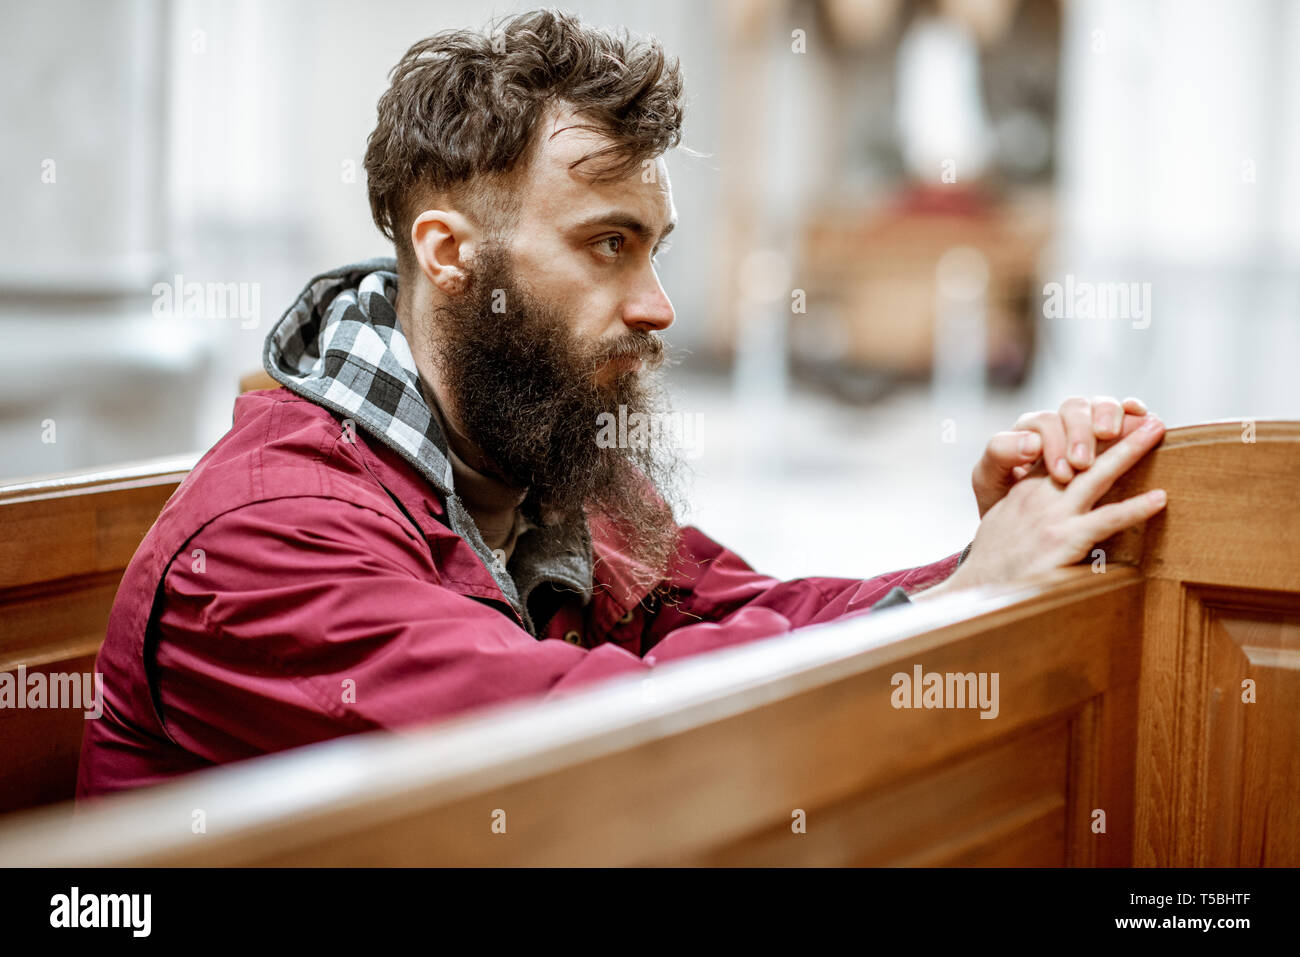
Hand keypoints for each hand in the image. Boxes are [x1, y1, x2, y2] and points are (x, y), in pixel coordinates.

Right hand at [922, 414, 1167, 595]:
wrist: (976, 587)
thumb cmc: (992, 562)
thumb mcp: (1003, 521)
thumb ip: (1027, 507)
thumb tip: (1048, 505)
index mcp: (1026, 490)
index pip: (1060, 450)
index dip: (1089, 433)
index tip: (1116, 420)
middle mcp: (1040, 495)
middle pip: (1082, 452)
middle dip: (1116, 431)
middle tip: (1147, 416)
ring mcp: (1053, 516)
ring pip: (1097, 474)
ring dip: (1130, 450)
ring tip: (1157, 431)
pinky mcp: (1064, 539)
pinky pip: (1106, 519)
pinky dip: (1134, 508)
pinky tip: (1159, 498)